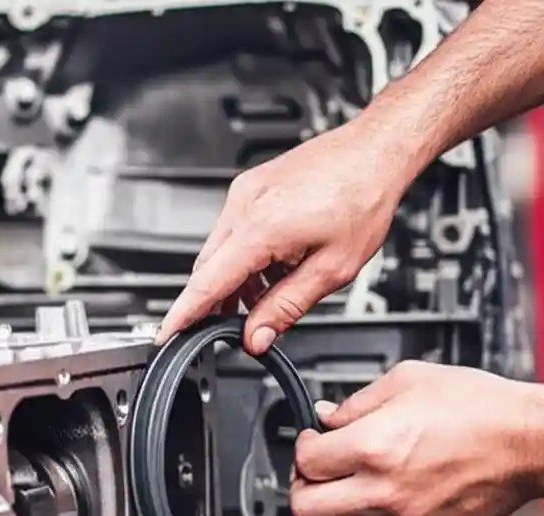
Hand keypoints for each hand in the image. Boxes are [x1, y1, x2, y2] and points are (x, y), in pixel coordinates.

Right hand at [154, 119, 421, 353]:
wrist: (375, 151)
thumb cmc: (363, 197)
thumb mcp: (331, 269)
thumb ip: (286, 307)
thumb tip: (256, 335)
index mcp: (260, 227)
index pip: (207, 282)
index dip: (184, 314)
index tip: (168, 334)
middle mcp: (244, 205)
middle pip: (208, 268)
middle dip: (217, 300)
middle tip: (237, 325)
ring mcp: (245, 192)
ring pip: (221, 249)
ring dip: (237, 278)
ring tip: (275, 290)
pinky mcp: (252, 186)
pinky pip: (234, 229)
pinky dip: (247, 254)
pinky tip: (277, 264)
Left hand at [290, 361, 543, 515]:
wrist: (529, 443)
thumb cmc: (480, 410)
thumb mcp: (409, 381)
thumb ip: (358, 402)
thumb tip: (327, 416)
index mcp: (374, 447)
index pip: (305, 462)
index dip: (302, 447)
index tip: (312, 441)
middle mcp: (383, 492)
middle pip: (305, 509)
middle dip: (303, 487)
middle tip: (316, 472)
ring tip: (338, 499)